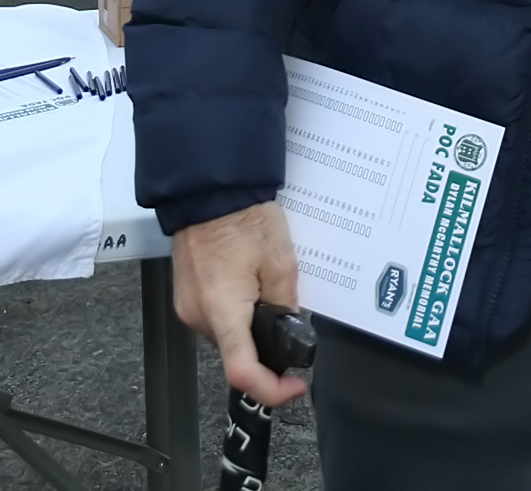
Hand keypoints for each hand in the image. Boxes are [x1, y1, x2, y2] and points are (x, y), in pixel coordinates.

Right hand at [171, 201, 308, 407]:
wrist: (209, 191)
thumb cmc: (243, 218)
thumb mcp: (280, 260)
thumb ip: (286, 303)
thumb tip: (289, 329)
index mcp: (222, 312)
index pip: (243, 372)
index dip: (272, 389)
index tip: (294, 386)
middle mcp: (198, 317)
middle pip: (236, 351)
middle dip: (265, 342)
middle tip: (288, 314)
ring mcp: (188, 306)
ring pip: (227, 333)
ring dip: (250, 321)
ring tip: (268, 285)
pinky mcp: (186, 295)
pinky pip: (216, 315)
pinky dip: (236, 309)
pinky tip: (249, 282)